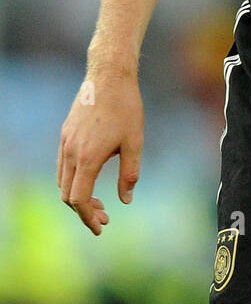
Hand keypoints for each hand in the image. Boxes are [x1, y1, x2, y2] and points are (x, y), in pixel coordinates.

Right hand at [57, 71, 143, 234]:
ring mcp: (66, 142)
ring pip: (62, 181)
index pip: (79, 199)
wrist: (109, 76)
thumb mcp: (135, 141)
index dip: (88, 218)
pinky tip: (89, 179)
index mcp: (88, 158)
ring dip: (77, 196)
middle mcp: (72, 152)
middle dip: (84, 211)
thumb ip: (130, 173)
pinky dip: (73, 180)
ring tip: (99, 202)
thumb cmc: (126, 107)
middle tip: (104, 217)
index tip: (100, 227)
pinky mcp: (65, 133)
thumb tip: (126, 200)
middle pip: (68, 194)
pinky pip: (62, 165)